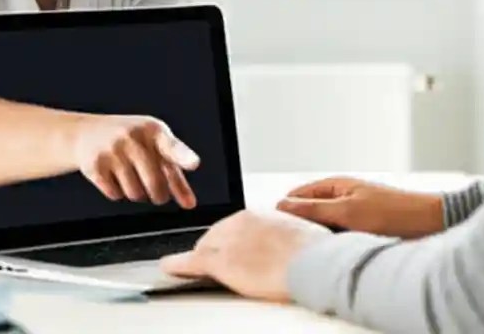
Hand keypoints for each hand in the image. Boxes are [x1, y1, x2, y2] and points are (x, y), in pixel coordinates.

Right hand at [72, 114, 200, 207]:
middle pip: (155, 184)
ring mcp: (112, 150)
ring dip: (136, 194)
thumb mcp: (153, 146)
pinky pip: (115, 194)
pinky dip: (117, 192)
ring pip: (135, 194)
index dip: (184, 156)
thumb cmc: (129, 141)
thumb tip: (189, 204)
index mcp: (152, 130)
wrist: (85, 132)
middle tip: (157, 194)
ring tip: (130, 177)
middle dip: (158, 195)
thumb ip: (174, 173)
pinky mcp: (94, 165)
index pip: (172, 146)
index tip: (194, 164)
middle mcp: (132, 137)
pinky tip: (113, 176)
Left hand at [160, 210, 330, 301]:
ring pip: (203, 250)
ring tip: (195, 270)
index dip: (232, 243)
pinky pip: (191, 263)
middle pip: (214, 238)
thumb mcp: (299, 234)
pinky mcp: (219, 262)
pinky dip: (177, 266)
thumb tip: (288, 247)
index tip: (235, 251)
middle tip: (223, 265)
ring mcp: (226, 241)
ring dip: (198, 260)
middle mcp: (237, 222)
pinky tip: (168, 267)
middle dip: (216, 251)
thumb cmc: (315, 251)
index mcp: (257, 214)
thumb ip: (283, 237)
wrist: (314, 262)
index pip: (233, 228)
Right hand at [275, 177, 443, 238]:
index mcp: (335, 185)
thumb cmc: (390, 213)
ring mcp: (352, 213)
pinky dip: (335, 244)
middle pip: (310, 212)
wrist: (428, 224)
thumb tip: (282, 205)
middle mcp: (342, 197)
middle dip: (303, 226)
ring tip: (315, 251)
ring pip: (325, 227)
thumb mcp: (346, 211)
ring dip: (321, 237)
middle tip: (294, 245)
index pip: (298, 196)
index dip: (286, 211)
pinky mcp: (363, 229)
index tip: (275, 229)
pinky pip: (340, 237)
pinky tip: (333, 255)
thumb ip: (313, 209)